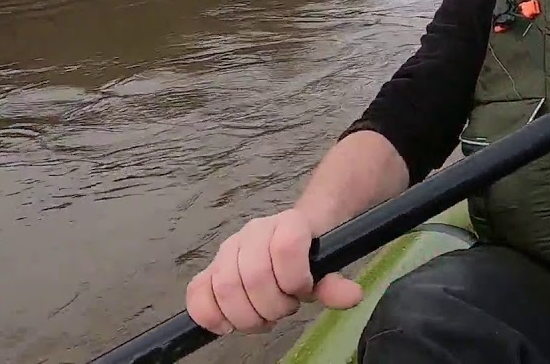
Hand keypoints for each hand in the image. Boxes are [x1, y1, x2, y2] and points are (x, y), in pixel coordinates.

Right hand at [186, 208, 363, 334]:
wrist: (290, 236)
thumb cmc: (308, 255)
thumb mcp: (326, 268)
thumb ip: (334, 283)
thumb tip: (352, 296)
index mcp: (287, 224)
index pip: (285, 249)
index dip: (295, 280)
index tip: (303, 291)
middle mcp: (254, 231)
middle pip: (253, 276)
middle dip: (271, 306)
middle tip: (283, 311)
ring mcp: (228, 248)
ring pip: (225, 287)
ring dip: (246, 315)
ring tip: (263, 318)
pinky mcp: (210, 268)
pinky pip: (197, 291)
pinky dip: (209, 314)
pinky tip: (227, 326)